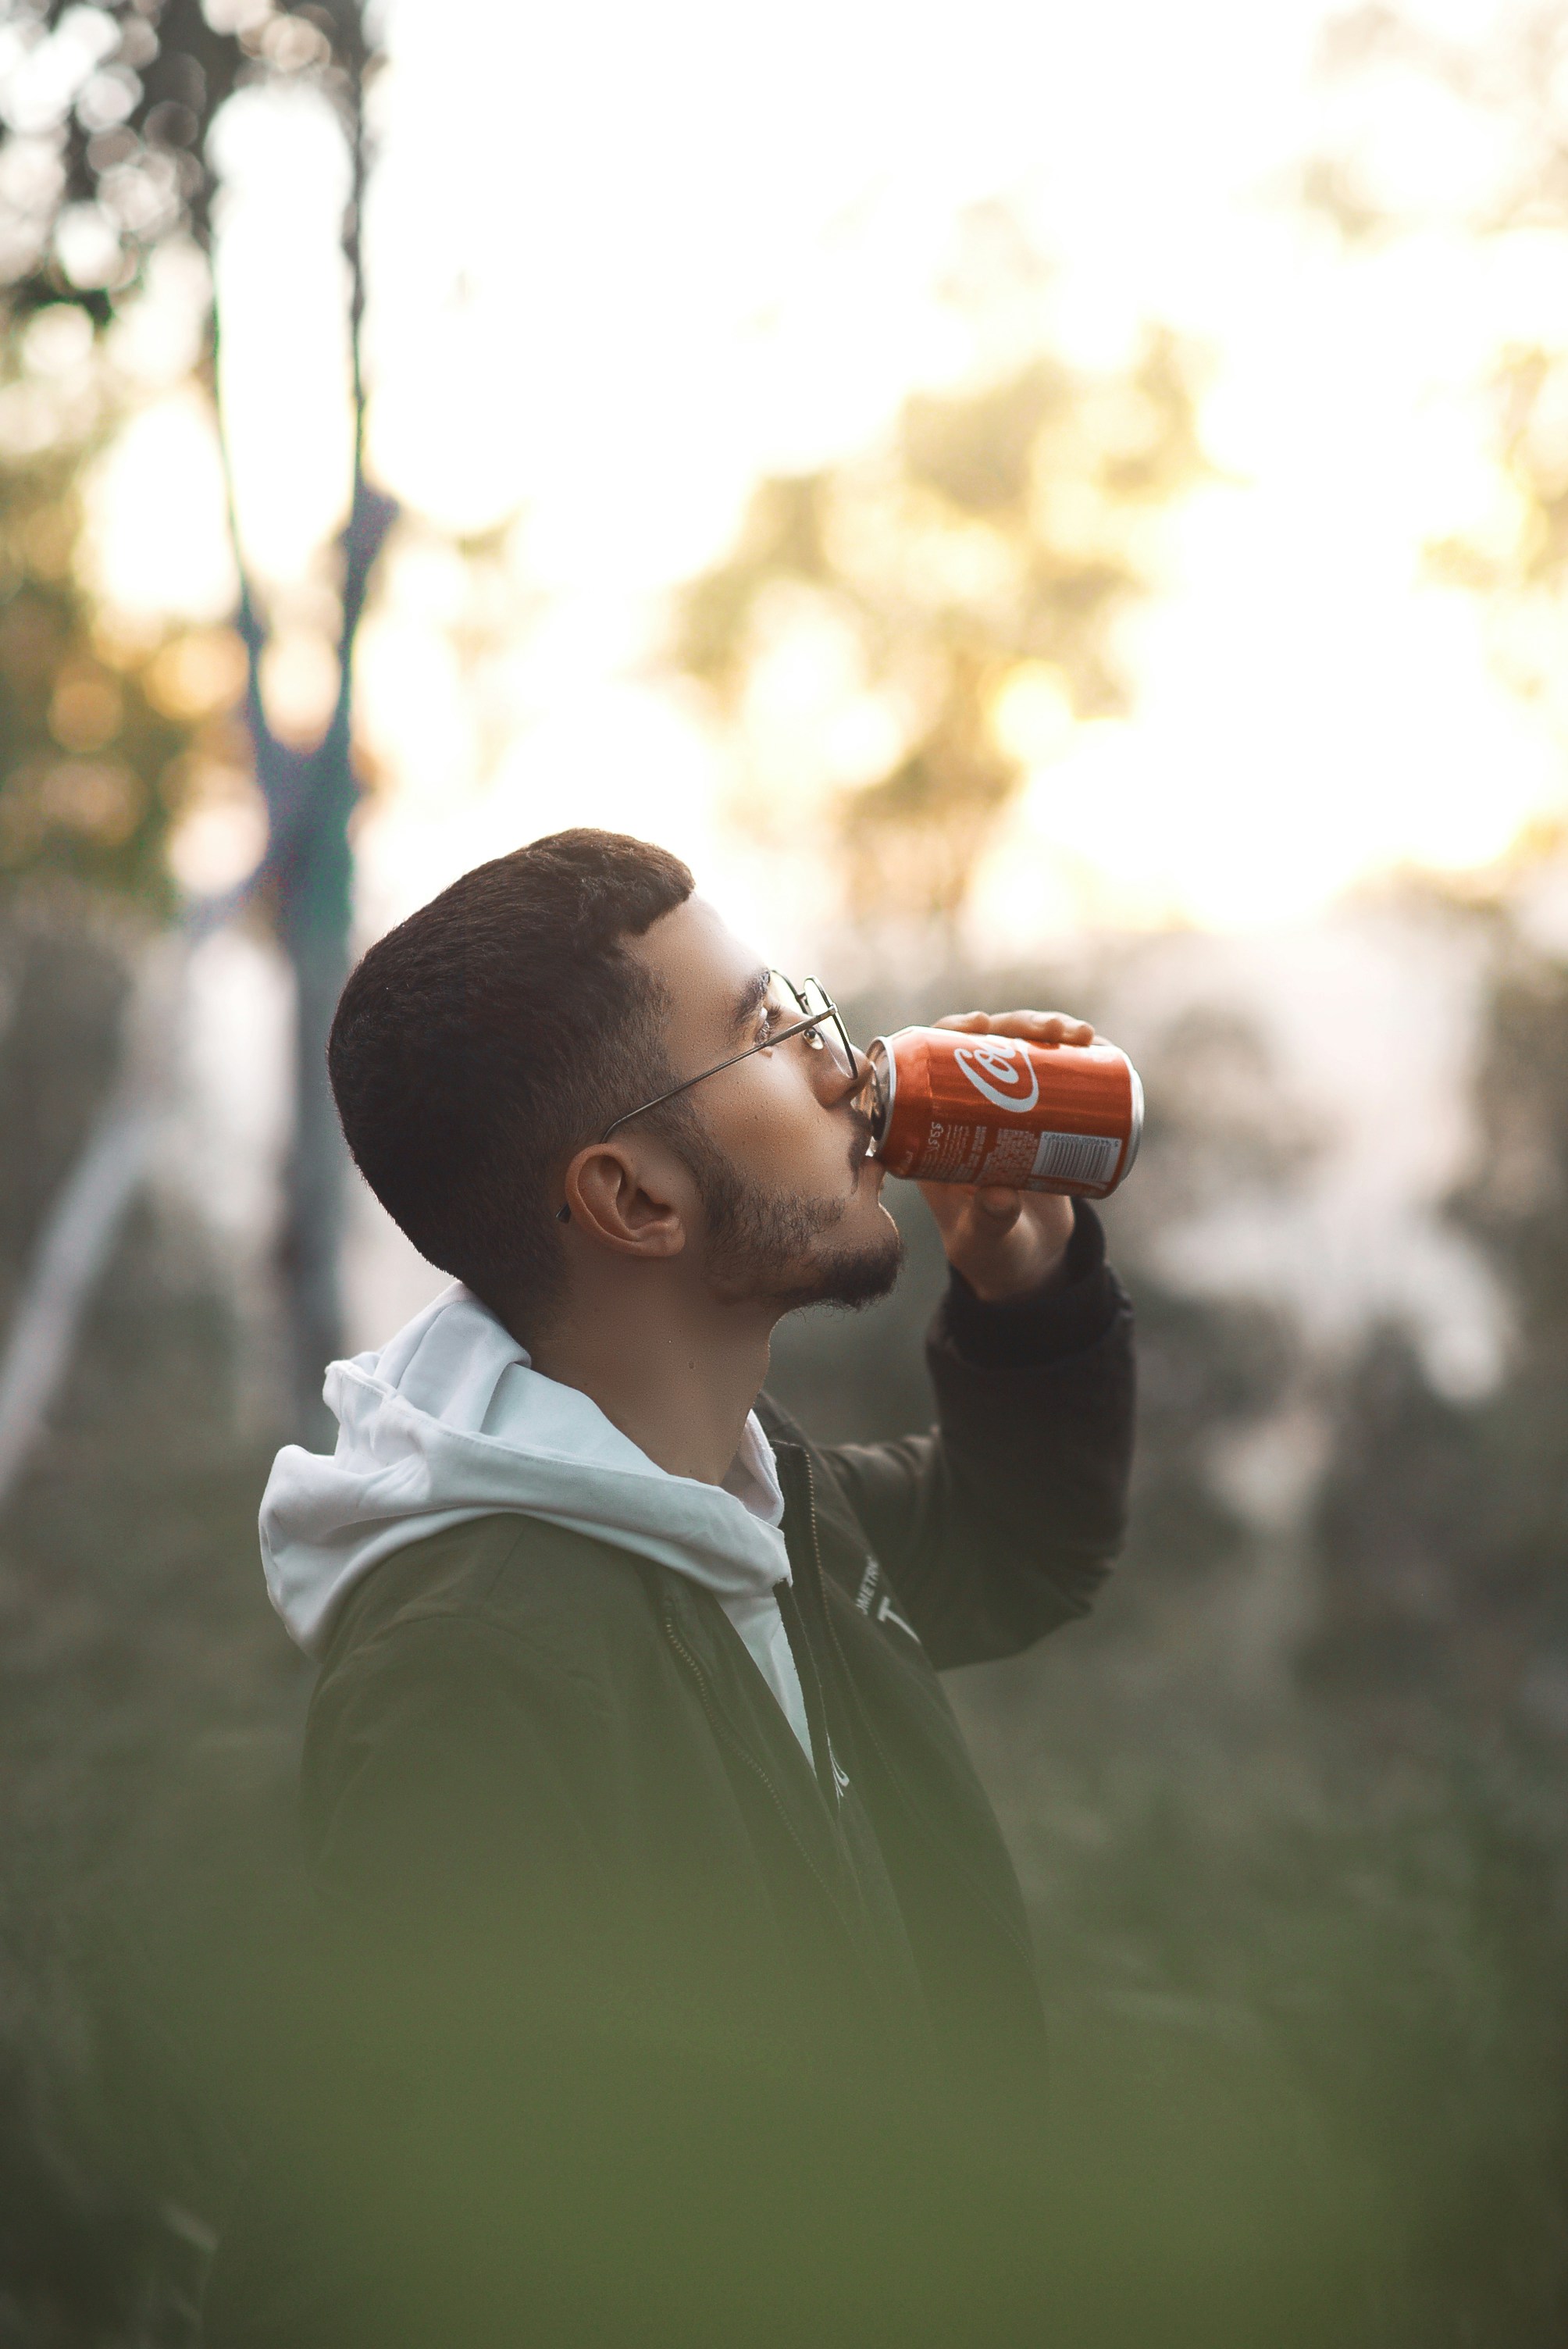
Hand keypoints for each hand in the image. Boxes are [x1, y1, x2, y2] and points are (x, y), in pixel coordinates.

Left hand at [917, 1009, 1093, 1301]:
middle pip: (985, 1046)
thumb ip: (989, 1223)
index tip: (980, 1025)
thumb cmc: (992, 1254)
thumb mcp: (986, 1241)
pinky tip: (1101, 1047)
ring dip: (1053, 1033)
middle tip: (1057, 1032)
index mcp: (932, 1129)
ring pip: (1023, 1052)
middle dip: (1020, 1025)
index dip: (951, 1033)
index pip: (931, 1063)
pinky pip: (1056, 1073)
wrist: (1029, 1262)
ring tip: (1085, 1037)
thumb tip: (1001, 1195)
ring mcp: (1007, 1107)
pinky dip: (1079, 1057)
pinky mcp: (1041, 1114)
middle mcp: (966, 1109)